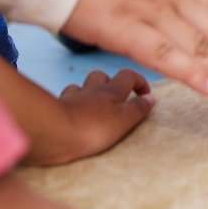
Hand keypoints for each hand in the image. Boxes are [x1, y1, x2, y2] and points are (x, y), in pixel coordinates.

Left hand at [24, 69, 154, 165]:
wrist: (56, 133)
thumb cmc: (93, 127)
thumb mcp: (124, 120)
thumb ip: (138, 108)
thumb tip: (151, 97)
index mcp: (112, 91)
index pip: (128, 75)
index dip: (138, 81)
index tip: (144, 94)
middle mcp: (92, 89)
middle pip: (101, 76)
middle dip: (109, 83)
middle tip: (115, 99)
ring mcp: (72, 98)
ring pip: (81, 86)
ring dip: (88, 92)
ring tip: (92, 106)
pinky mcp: (56, 108)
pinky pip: (64, 99)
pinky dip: (70, 103)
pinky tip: (71, 113)